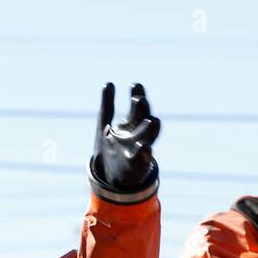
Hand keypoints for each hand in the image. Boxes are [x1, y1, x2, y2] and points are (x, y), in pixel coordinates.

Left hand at [89, 82, 160, 201]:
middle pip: (144, 119)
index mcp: (131, 124)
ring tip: (152, 120)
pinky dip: (144, 152)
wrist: (111, 174)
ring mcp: (140, 149)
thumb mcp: (105, 125)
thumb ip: (107, 106)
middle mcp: (139, 134)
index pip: (138, 107)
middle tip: (140, 100)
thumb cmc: (111, 147)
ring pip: (148, 136)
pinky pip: (143, 158)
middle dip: (143, 111)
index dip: (138, 95)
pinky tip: (144, 146)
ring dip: (150, 129)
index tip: (135, 85)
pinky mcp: (137, 164)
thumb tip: (109, 83)